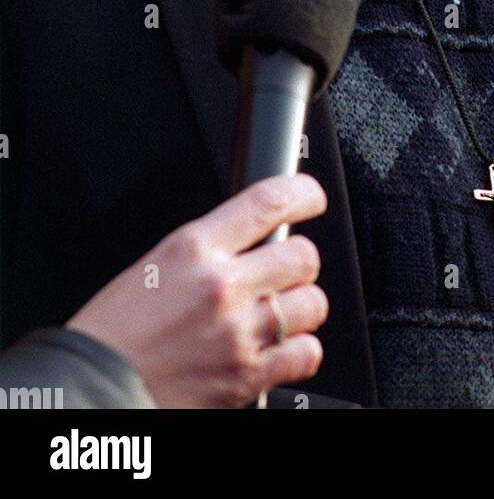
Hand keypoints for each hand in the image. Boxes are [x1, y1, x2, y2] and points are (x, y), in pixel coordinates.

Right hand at [67, 174, 328, 407]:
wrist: (93, 389)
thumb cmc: (114, 331)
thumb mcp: (156, 264)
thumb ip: (208, 248)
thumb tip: (252, 236)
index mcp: (193, 248)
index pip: (269, 202)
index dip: (303, 192)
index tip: (311, 197)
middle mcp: (222, 286)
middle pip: (302, 255)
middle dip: (298, 261)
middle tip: (283, 271)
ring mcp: (238, 333)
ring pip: (312, 303)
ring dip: (301, 306)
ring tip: (279, 311)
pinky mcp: (247, 376)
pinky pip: (305, 352)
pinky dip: (300, 350)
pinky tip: (281, 347)